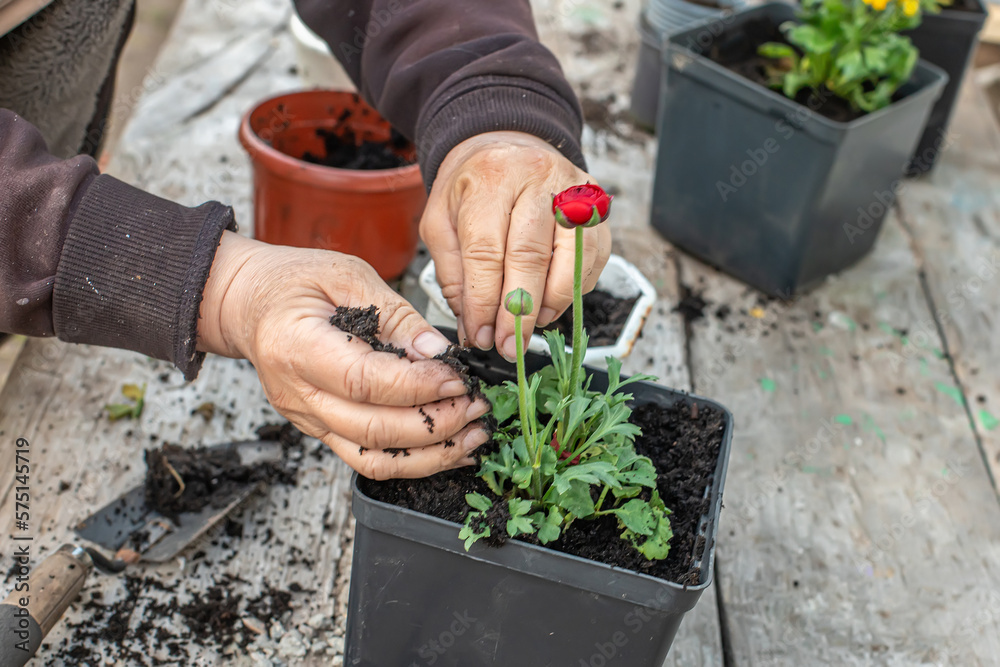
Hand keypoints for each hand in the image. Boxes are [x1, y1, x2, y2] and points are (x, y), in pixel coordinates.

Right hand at [197, 232, 490, 478]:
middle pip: (373, 430)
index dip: (417, 386)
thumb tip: (438, 352)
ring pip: (374, 458)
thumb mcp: (346, 275)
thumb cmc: (293, 282)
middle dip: (436, 425)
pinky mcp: (322, 431)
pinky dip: (414, 461)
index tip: (458, 379)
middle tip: (477, 406)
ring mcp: (308, 420)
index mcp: (295, 347)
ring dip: (432, 454)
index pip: (364, 381)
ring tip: (474, 435)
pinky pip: (370, 458)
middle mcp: (299, 394)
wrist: (248, 303)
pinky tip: (450, 447)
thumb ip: (395, 315)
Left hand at [421, 131, 610, 360]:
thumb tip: (472, 325)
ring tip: (530, 329)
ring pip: (571, 259)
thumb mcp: (441, 220)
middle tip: (509, 346)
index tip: (480, 336)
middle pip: (531, 257)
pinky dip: (574, 290)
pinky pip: (594, 259)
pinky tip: (551, 306)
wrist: (507, 142)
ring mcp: (574, 191)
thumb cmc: (472, 186)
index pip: (487, 251)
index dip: (484, 301)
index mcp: (491, 179)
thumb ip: (453, 272)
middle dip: (519, 312)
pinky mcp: (597, 208)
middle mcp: (537, 179)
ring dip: (551, 305)